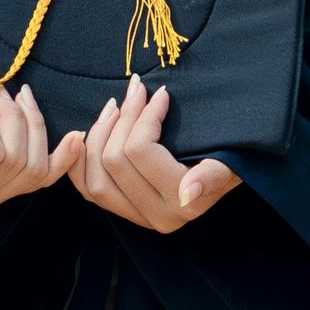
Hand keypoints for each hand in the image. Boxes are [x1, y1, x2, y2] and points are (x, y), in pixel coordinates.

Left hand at [70, 76, 238, 234]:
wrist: (227, 170)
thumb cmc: (228, 155)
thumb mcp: (229, 160)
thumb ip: (213, 176)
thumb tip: (187, 193)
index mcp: (183, 207)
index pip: (140, 151)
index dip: (145, 115)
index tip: (161, 93)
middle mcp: (158, 219)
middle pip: (114, 161)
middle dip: (123, 117)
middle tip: (136, 90)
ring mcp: (137, 218)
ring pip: (95, 177)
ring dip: (99, 134)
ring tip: (115, 105)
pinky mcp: (122, 211)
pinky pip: (86, 188)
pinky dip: (80, 160)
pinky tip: (86, 133)